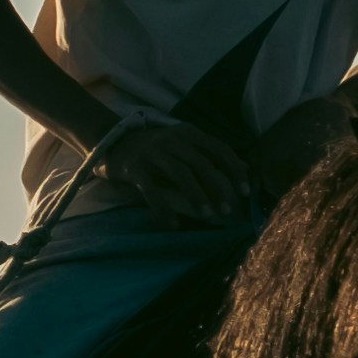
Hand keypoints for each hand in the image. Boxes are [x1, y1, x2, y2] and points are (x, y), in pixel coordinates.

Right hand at [91, 115, 259, 219]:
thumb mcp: (184, 145)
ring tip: (207, 216)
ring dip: (197, 196)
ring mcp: (152, 152)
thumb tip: (245, 169)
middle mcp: (172, 139)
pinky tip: (173, 224)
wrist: (113, 141)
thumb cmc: (156, 149)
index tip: (245, 192)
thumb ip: (210, 155)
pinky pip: (152, 190)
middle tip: (227, 211)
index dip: (234, 170)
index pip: (218, 149)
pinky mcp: (134, 167)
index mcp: (188, 133)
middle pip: (201, 164)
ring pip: (180, 174)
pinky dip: (164, 208)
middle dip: (217, 188)